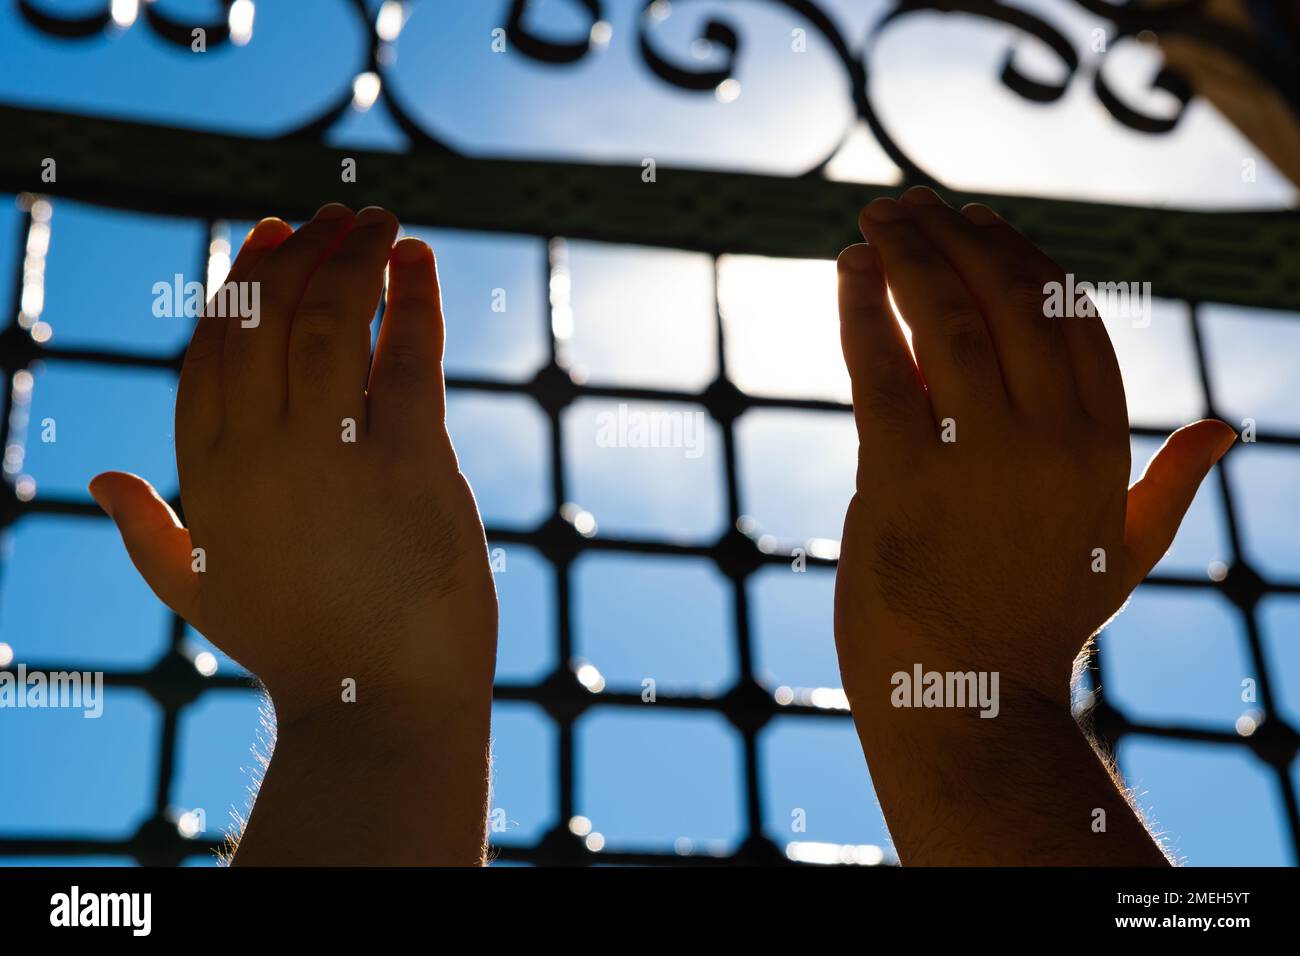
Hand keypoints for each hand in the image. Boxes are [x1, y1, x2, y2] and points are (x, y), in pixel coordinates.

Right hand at [90, 205, 496, 862]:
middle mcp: (260, 456)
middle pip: (267, 321)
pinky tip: (421, 260)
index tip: (268, 238)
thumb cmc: (301, 652)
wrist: (379, 710)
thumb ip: (150, 537)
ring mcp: (334, 456)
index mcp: (206, 478)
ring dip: (355, 256)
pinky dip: (415, 298)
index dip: (238, 285)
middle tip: (332, 218)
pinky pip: (408, 356)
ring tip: (381, 219)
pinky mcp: (409, 463)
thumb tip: (100, 481)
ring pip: (332, 322)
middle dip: (300, 255)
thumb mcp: (203, 597)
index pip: (210, 352)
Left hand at [832, 187, 1231, 863]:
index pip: (1071, 318)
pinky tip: (844, 270)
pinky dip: (857, 309)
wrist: (970, 705)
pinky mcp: (898, 479)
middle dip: (955, 238)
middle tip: (909, 204)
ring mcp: (975, 458)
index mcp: (1105, 447)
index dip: (1021, 257)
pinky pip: (877, 368)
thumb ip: (1171, 484)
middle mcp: (1049, 441)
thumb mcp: (1124, 555)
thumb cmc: (1037, 626)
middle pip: (1006, 302)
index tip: (975, 224)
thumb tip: (1224, 426)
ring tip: (873, 217)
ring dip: (904, 255)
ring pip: (942, 321)